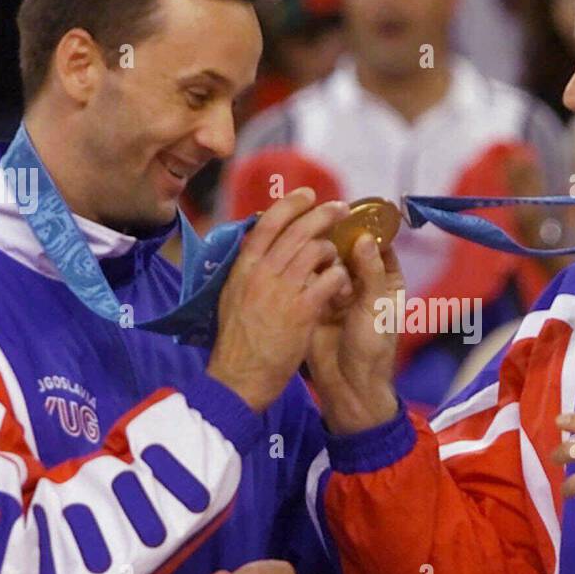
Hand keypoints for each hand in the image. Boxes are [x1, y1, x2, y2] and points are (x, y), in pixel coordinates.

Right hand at [208, 188, 350, 411]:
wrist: (240, 378)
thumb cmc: (237, 343)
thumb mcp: (232, 299)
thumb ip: (248, 272)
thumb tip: (257, 248)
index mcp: (243, 269)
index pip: (266, 224)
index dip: (289, 206)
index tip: (307, 195)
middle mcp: (261, 273)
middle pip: (297, 230)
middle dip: (323, 215)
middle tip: (341, 208)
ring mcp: (282, 290)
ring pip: (316, 251)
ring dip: (333, 250)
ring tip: (339, 259)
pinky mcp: (302, 310)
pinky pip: (328, 279)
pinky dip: (340, 277)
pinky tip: (342, 286)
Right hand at [306, 233, 401, 434]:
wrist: (346, 384)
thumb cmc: (372, 348)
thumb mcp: (376, 307)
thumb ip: (371, 272)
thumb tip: (365, 238)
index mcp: (386, 280)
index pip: (379, 244)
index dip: (369, 227)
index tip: (352, 211)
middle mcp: (363, 281)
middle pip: (350, 247)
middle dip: (339, 238)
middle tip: (325, 224)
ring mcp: (338, 290)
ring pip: (329, 259)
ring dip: (324, 256)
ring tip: (317, 256)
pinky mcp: (316, 300)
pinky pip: (312, 276)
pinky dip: (308, 270)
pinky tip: (301, 265)